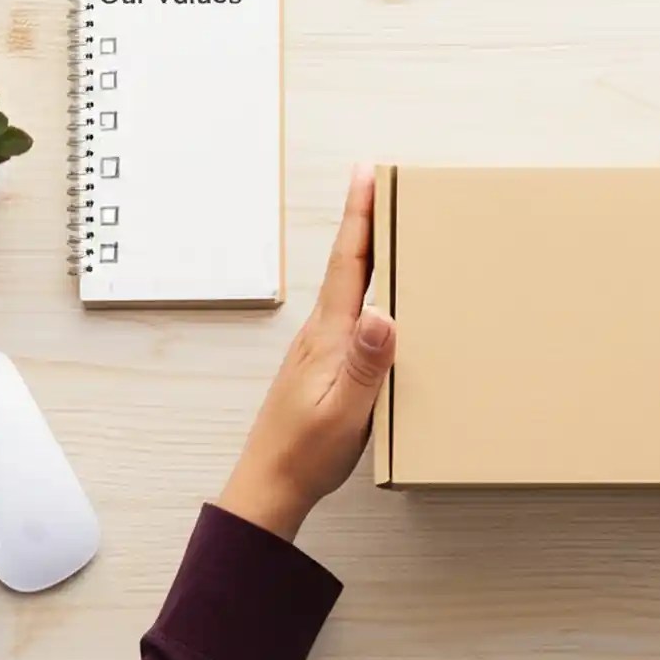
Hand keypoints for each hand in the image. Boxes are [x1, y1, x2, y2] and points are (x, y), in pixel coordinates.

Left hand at [219, 166, 395, 540]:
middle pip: (350, 266)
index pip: (349, 265)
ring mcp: (321, 349)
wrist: (269, 486)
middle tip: (384, 184)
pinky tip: (381, 299)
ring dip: (368, 253)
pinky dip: (368, 290)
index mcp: (329, 337)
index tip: (368, 173)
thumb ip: (365, 364)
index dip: (359, 216)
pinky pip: (352, 314)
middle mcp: (322, 334)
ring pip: (350, 288)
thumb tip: (382, 313)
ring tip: (390, 229)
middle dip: (367, 221)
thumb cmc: (305, 453)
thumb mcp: (344, 412)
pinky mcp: (326, 366)